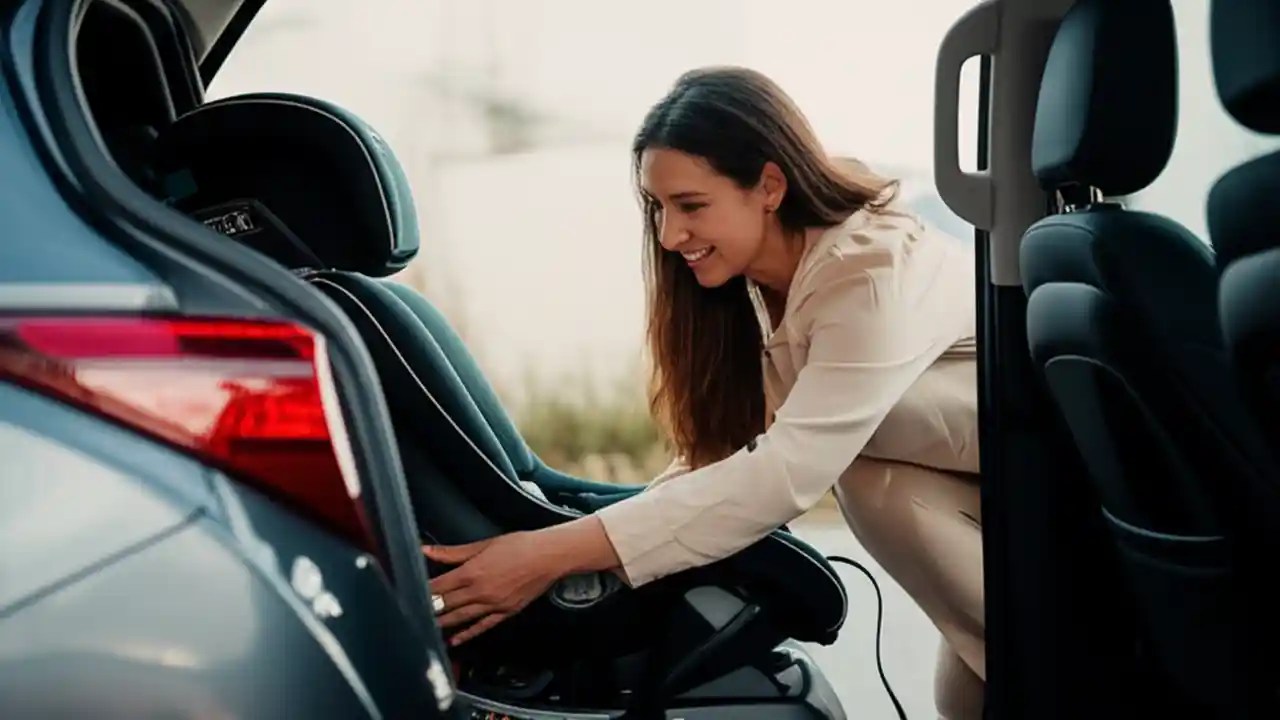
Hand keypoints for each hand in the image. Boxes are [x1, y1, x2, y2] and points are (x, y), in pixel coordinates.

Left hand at [423, 531, 563, 645]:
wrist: (548, 557)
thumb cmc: (520, 546)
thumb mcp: (483, 544)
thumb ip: (453, 552)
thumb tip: (428, 550)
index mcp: (471, 572)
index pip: (439, 586)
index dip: (423, 591)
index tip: (410, 593)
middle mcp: (479, 592)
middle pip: (446, 605)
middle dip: (428, 609)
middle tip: (413, 614)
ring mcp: (492, 605)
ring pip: (460, 618)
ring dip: (442, 624)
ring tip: (426, 628)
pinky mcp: (505, 612)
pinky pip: (482, 626)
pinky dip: (467, 634)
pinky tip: (455, 639)